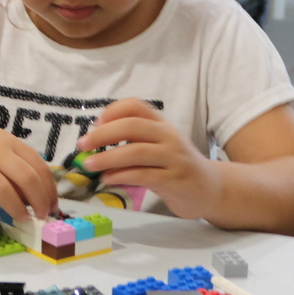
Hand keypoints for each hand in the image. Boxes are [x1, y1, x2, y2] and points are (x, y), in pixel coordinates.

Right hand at [0, 112, 56, 224]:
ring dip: (17, 209)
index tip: (52, 206)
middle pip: (26, 179)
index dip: (50, 190)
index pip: (39, 167)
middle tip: (41, 216)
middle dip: (39, 201)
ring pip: (3, 190)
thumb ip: (15, 161)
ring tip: (22, 219)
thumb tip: (34, 194)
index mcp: (8, 142)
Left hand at [77, 98, 220, 218]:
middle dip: (103, 134)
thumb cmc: (175, 166)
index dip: (112, 111)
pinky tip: (107, 179)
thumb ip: (133, 141)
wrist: (210, 189)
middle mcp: (168, 136)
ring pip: (136, 151)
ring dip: (108, 158)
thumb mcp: (157, 147)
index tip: (95, 124)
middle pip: (132, 126)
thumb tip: (93, 141)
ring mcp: (173, 158)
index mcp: (161, 124)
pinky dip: (121, 176)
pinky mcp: (174, 180)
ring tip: (89, 165)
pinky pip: (143, 175)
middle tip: (82, 145)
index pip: (136, 105)